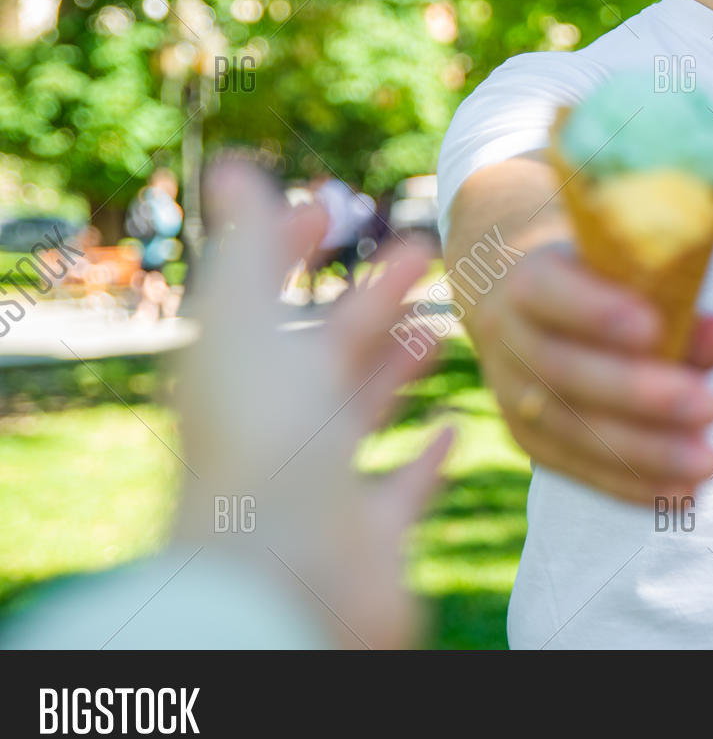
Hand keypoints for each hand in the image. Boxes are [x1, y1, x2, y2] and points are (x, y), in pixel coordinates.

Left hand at [171, 161, 452, 648]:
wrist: (290, 573)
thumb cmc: (266, 442)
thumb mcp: (246, 321)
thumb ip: (247, 245)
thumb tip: (233, 165)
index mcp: (239, 371)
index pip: (260, 291)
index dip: (290, 244)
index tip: (340, 209)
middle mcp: (278, 424)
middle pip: (325, 344)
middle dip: (371, 293)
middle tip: (425, 249)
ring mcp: (323, 479)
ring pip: (364, 406)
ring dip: (401, 362)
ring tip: (447, 322)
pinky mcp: (369, 532)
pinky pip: (401, 485)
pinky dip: (426, 454)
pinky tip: (453, 425)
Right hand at [468, 241, 712, 505]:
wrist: (532, 307)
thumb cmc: (601, 280)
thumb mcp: (629, 274)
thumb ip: (675, 303)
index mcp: (526, 283)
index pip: (548, 293)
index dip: (595, 312)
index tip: (653, 326)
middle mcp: (509, 340)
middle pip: (565, 372)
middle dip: (639, 394)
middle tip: (709, 406)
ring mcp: (512, 397)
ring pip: (573, 430)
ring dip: (646, 451)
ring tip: (706, 460)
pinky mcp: (532, 440)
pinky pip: (581, 469)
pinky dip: (633, 484)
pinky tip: (682, 491)